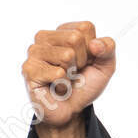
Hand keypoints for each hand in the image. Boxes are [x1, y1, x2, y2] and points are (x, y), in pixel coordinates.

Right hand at [23, 21, 116, 137]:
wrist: (72, 109)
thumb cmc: (84, 84)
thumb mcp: (105, 65)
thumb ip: (108, 48)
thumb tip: (95, 44)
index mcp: (62, 31)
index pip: (85, 27)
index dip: (93, 49)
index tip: (85, 61)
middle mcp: (45, 37)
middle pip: (75, 38)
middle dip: (82, 60)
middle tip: (74, 71)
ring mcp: (34, 52)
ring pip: (66, 55)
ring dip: (71, 74)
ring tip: (64, 78)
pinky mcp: (29, 69)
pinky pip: (57, 73)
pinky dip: (63, 85)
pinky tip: (55, 86)